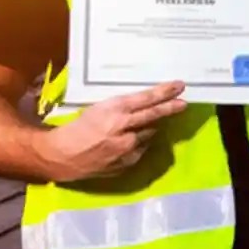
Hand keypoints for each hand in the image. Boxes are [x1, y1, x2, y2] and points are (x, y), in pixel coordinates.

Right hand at [34, 81, 186, 181]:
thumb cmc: (78, 127)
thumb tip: (144, 108)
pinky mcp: (127, 162)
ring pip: (149, 133)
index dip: (164, 92)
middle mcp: (124, 127)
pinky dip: (139, 143)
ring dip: (151, 127)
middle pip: (154, 115)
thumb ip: (122, 109)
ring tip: (148, 123)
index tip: (179, 86)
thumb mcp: (99, 109)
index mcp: (115, 109)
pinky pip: (140, 149)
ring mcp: (127, 147)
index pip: (146, 99)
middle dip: (170, 108)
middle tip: (184, 103)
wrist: (64, 155)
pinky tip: (131, 141)